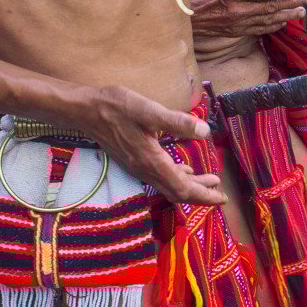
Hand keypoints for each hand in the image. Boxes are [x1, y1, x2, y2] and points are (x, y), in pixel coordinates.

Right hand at [59, 85, 223, 204]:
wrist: (85, 110)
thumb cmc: (116, 107)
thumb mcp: (148, 110)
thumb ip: (177, 122)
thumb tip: (205, 132)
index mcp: (151, 161)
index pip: (182, 188)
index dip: (204, 195)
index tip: (222, 198)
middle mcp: (144, 169)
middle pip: (177, 192)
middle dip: (201, 194)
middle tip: (220, 193)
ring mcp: (137, 166)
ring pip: (168, 185)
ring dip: (190, 185)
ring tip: (209, 179)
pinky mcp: (133, 160)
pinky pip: (159, 177)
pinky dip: (176, 177)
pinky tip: (183, 169)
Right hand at [187, 0, 306, 36]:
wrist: (181, 17)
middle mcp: (238, 10)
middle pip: (271, 6)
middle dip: (291, 2)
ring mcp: (238, 23)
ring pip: (268, 19)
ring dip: (287, 15)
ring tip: (301, 11)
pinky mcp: (236, 31)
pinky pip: (260, 29)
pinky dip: (273, 25)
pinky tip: (283, 21)